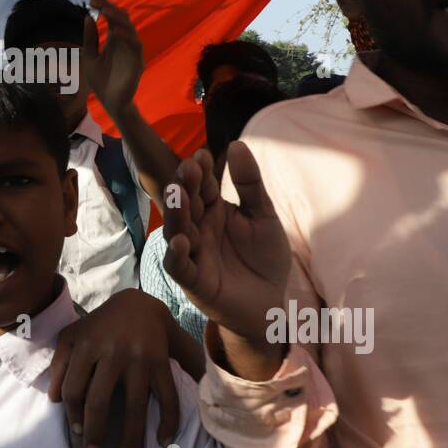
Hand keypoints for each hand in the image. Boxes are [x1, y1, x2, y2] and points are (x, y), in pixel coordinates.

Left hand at [49, 290, 179, 447]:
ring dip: (131, 438)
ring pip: (135, 407)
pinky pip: (167, 398)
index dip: (74, 415)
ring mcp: (139, 359)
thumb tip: (54, 400)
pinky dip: (168, 422)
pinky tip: (162, 440)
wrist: (139, 304)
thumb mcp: (72, 335)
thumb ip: (59, 364)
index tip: (77, 431)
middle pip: (99, 402)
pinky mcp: (161, 364)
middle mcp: (113, 353)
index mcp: (87, 345)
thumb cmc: (100, 325)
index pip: (74, 390)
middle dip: (96, 432)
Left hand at [83, 0, 142, 118]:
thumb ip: (90, 39)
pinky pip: (135, 46)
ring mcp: (132, 52)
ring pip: (129, 29)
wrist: (111, 104)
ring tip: (104, 10)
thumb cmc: (102, 82)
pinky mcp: (137, 63)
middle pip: (120, 19)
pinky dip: (126, 37)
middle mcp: (124, 43)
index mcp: (114, 40)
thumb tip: (88, 16)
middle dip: (108, 7)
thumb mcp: (90, 57)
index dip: (102, 5)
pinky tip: (114, 30)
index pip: (111, 17)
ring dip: (117, 19)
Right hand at [162, 144, 290, 347]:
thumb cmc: (264, 258)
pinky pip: (180, 267)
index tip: (201, 154)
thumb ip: (250, 184)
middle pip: (186, 204)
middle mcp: (198, 229)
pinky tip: (181, 241)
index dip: (200, 171)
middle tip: (188, 168)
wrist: (271, 302)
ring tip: (178, 195)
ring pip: (177, 231)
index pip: (202, 186)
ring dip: (175, 214)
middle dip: (185, 186)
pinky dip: (176, 255)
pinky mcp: (194, 281)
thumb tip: (237, 145)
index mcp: (213, 210)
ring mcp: (194, 254)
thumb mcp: (263, 216)